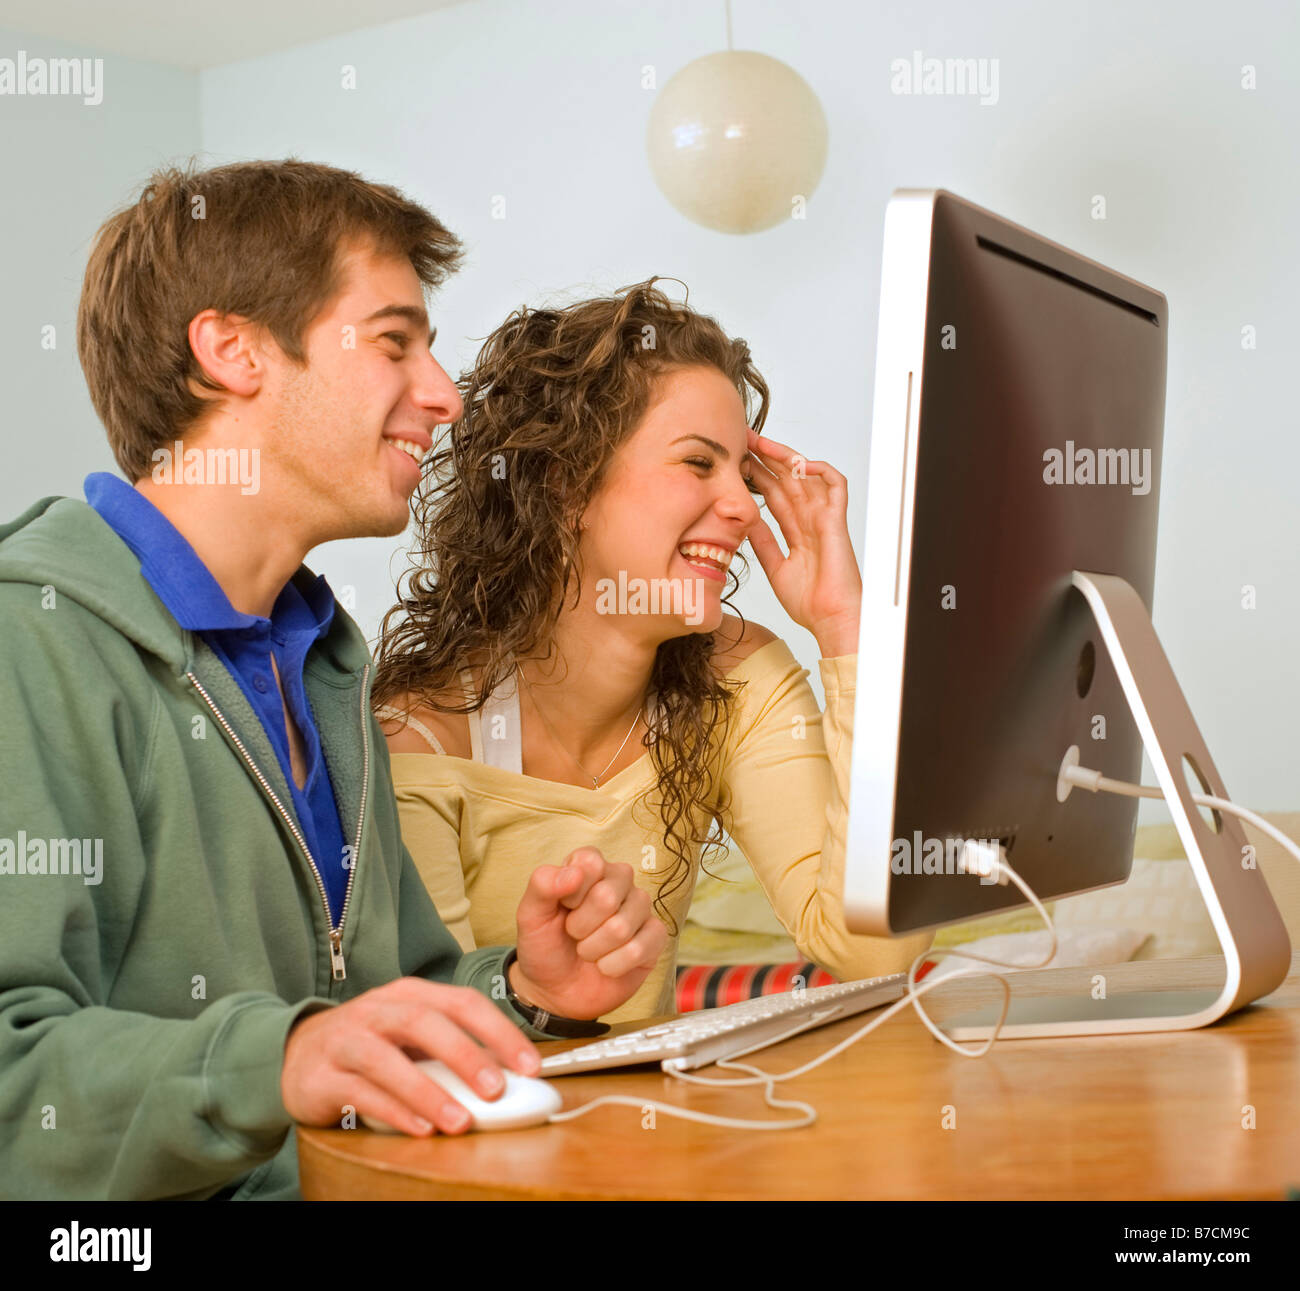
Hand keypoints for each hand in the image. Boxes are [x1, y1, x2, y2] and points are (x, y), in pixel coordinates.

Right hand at [281, 977, 539, 1136]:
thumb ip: (452, 1050)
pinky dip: (392, 1111)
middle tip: (497, 1089)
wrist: (295, 1052)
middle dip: (465, 1055)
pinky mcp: (321, 1075)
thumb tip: (509, 1077)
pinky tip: (419, 1130)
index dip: (499, 1031)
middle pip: (424, 1022)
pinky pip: (359, 1091)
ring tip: (459, 1121)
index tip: (530, 1065)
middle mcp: (378, 1010)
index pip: (461, 1002)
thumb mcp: (411, 1036)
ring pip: (387, 1059)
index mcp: (410, 994)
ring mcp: (346, 1039)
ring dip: (428, 1091)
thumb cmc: (371, 1044)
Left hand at [512, 847, 666, 1018]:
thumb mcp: (530, 916)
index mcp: (590, 867)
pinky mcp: (655, 937)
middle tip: (573, 934)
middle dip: (580, 927)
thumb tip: (574, 873)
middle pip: (607, 897)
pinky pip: (639, 950)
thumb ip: (542, 886)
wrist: (555, 991)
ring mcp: (640, 908)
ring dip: (593, 950)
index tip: (563, 908)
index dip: (571, 894)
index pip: (590, 863)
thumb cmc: (545, 945)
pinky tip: (605, 965)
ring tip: (587, 950)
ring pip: (621, 927)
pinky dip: (613, 965)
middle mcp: (619, 881)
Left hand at [744, 427, 861, 656]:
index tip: (735, 462)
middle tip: (743, 440)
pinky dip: (820, 469)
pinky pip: (835, 484)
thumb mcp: (774, 567)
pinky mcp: (836, 520)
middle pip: (787, 479)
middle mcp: (810, 520)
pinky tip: (798, 462)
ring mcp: (824, 518)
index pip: (774, 494)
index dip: (756, 476)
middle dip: (765, 458)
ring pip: (806, 476)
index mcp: (796, 531)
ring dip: (785, 457)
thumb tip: (745, 522)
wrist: (829, 619)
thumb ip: (763, 543)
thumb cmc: (809, 602)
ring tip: (761, 442)